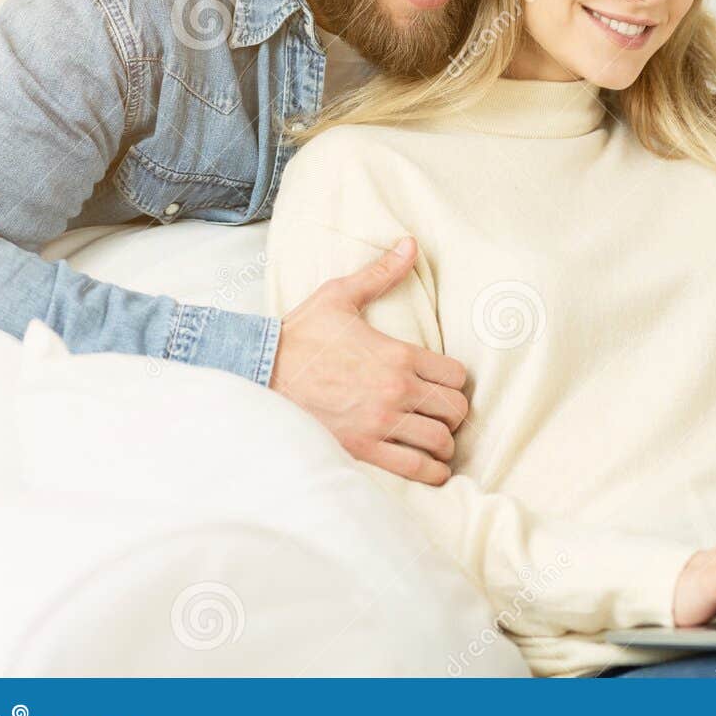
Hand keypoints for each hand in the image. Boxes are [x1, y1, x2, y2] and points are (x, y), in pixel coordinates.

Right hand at [270, 237, 467, 484]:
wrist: (259, 372)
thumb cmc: (301, 335)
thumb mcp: (340, 297)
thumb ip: (381, 274)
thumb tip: (410, 244)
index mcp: (397, 355)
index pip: (456, 375)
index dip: (456, 381)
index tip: (444, 384)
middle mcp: (396, 391)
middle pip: (455, 410)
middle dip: (454, 413)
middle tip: (442, 413)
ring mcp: (381, 423)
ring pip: (440, 441)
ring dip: (444, 443)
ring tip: (435, 439)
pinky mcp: (364, 449)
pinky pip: (416, 469)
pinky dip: (432, 472)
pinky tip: (431, 467)